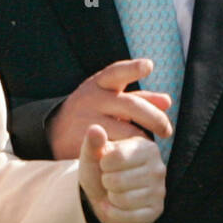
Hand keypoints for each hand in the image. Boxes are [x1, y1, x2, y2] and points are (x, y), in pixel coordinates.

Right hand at [47, 59, 173, 159]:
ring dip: (142, 138)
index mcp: (100, 83)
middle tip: (167, 131)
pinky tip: (134, 157)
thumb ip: (140, 98)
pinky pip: (113, 149)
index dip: (132, 69)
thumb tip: (167, 101)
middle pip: (130, 105)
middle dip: (154, 118)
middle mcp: (92, 99)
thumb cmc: (93, 109)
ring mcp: (87, 121)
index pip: (116, 72)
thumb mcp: (110, 97)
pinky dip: (126, 152)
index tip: (148, 65)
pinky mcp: (84, 144)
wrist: (56, 132)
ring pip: (124, 130)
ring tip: (152, 145)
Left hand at [77, 125, 165, 222]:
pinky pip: (128, 217)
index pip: (117, 156)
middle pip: (117, 180)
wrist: (105, 194)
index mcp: (147, 147)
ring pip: (123, 199)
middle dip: (106, 183)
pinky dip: (115, 214)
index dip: (103, 164)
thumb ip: (93, 142)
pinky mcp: (156, 211)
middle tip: (110, 181)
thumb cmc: (101, 170)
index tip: (106, 164)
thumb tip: (94, 128)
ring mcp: (160, 191)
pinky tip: (118, 206)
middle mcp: (158, 167)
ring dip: (110, 198)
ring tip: (114, 192)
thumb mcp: (93, 155)